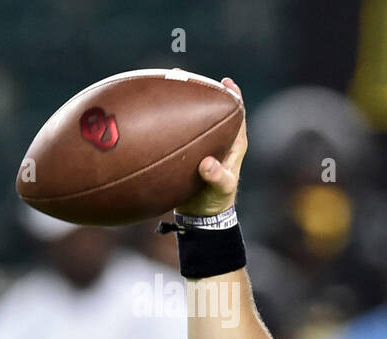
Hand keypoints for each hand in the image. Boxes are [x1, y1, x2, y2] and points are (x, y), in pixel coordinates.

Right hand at [175, 78, 246, 215]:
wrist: (201, 215)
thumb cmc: (217, 201)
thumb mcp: (221, 190)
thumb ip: (217, 177)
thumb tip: (207, 164)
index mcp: (234, 144)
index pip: (237, 115)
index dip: (233, 97)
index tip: (226, 82)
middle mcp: (219, 140)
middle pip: (211, 109)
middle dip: (200, 90)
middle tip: (182, 74)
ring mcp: (202, 144)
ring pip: (191, 116)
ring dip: (179, 100)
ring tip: (164, 83)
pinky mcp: (186, 151)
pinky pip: (176, 129)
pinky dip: (165, 119)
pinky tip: (148, 110)